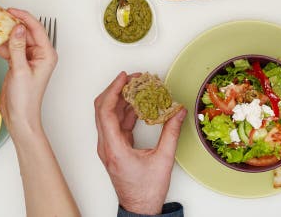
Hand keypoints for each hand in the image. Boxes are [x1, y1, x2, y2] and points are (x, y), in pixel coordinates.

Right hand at [0, 9, 57, 139]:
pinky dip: (1, 45)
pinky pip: (10, 49)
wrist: (19, 118)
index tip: (10, 10)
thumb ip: (17, 48)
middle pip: (26, 32)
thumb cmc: (25, 99)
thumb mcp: (20, 70)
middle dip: (13, 24)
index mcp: (46, 54)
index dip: (24, 17)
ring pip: (16, 40)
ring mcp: (28, 59)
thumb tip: (17, 27)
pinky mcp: (18, 64)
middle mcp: (39, 54)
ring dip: (5, 34)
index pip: (36, 29)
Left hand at [95, 72, 186, 214]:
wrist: (140, 209)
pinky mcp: (115, 148)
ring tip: (138, 88)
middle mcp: (107, 146)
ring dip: (122, 99)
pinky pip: (116, 123)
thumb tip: (177, 112)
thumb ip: (171, 133)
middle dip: (116, 90)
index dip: (113, 90)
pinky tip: (139, 104)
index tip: (124, 77)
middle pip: (102, 109)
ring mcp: (109, 147)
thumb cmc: (146, 191)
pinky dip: (126, 111)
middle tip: (133, 78)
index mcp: (114, 148)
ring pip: (108, 115)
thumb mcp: (163, 160)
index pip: (105, 111)